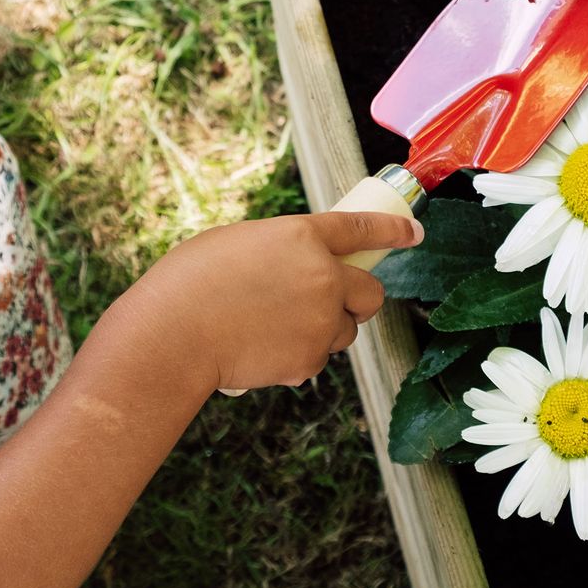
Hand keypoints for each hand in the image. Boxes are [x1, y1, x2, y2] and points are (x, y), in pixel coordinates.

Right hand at [120, 212, 422, 391]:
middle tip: (333, 302)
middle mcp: (324, 276)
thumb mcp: (239, 243)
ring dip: (325, 329)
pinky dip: (298, 356)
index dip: (393, 231)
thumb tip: (299, 266)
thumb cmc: (190, 282)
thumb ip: (281, 251)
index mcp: (303, 235)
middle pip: (371, 292)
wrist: (173, 333)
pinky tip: (262, 349)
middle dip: (359, 298)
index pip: (363, 229)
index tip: (414, 233)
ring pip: (345, 329)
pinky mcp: (309, 358)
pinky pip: (316, 357)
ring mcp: (321, 320)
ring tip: (275, 327)